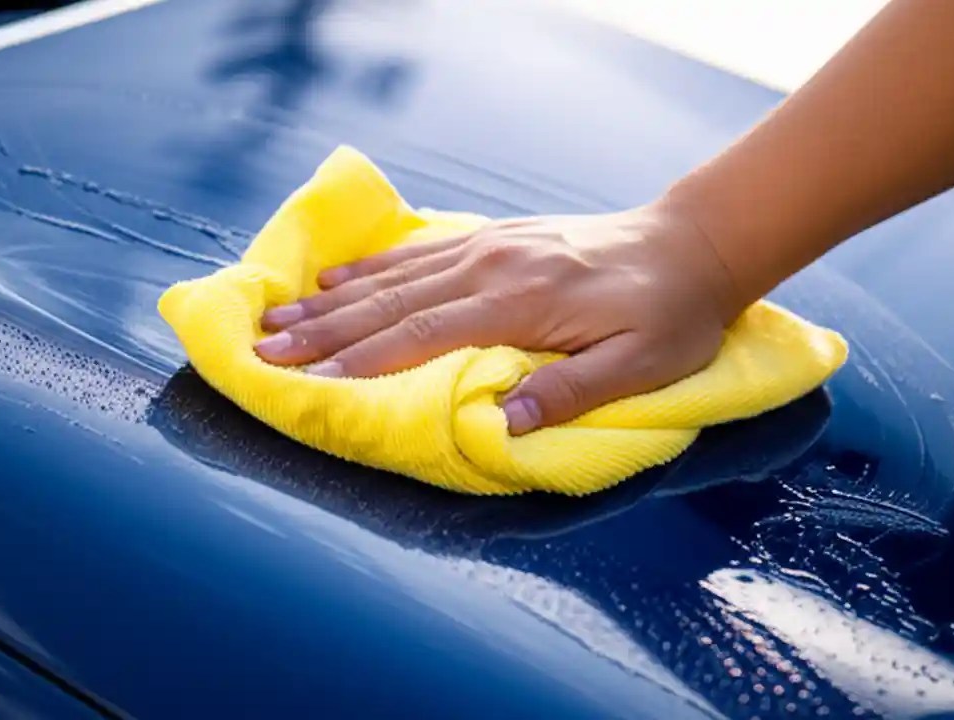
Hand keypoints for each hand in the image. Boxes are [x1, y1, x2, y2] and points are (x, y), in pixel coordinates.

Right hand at [254, 202, 741, 434]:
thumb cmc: (671, 314)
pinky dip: (370, 265)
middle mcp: (491, 266)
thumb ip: (570, 390)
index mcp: (520, 301)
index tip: (306, 378)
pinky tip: (335, 276)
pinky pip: (418, 251)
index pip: (422, 334)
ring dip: (332, 298)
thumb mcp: (641, 365)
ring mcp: (489, 246)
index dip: (361, 360)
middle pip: (390, 302)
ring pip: (394, 275)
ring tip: (277, 315)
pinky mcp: (494, 237)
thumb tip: (503, 420)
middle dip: (322, 329)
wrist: (692, 243)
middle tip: (262, 348)